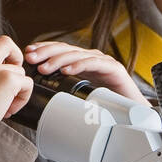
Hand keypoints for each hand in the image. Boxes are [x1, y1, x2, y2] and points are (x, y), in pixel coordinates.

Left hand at [24, 41, 146, 103]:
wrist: (133, 112)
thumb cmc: (106, 104)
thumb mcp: (80, 95)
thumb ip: (64, 89)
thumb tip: (38, 91)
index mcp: (82, 62)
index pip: (60, 50)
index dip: (44, 49)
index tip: (28, 53)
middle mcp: (91, 58)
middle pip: (65, 49)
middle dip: (46, 52)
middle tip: (31, 58)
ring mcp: (102, 62)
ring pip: (77, 55)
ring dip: (58, 60)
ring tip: (44, 67)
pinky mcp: (113, 69)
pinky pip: (94, 64)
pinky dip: (79, 65)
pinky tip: (67, 70)